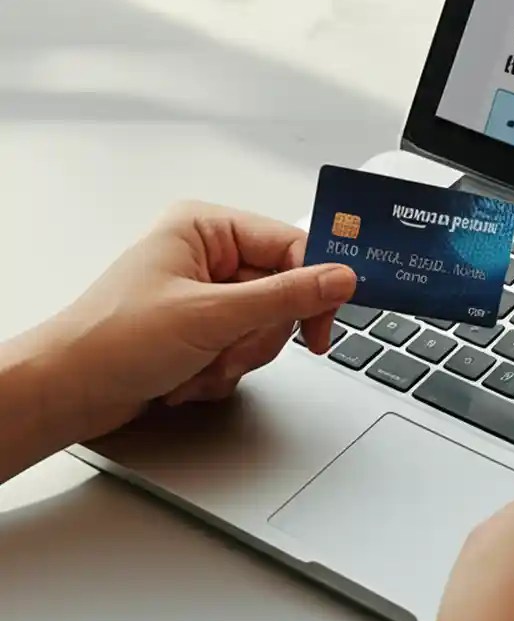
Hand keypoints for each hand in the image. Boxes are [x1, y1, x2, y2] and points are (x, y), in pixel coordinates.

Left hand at [45, 201, 355, 441]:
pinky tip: (190, 375)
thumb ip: (285, 296)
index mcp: (205, 227)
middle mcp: (208, 255)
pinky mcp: (204, 329)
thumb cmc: (111, 340)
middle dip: (260, 334)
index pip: (290, 245)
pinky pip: (246, 348)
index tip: (324, 320)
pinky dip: (225, 370)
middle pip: (283, 292)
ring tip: (201, 365)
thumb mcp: (212, 316)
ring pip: (268, 326)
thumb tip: (339, 279)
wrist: (68, 393)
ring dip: (240, 357)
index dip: (314, 284)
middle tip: (233, 350)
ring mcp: (207, 295)